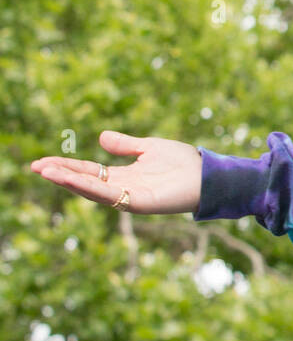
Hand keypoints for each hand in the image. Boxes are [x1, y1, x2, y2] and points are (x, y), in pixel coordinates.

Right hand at [30, 130, 202, 214]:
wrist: (207, 174)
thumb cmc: (183, 162)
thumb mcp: (148, 147)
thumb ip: (125, 144)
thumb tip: (100, 136)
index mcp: (124, 175)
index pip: (88, 171)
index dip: (67, 167)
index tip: (44, 162)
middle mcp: (123, 188)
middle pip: (85, 181)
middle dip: (61, 174)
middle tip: (36, 167)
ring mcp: (129, 197)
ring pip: (93, 190)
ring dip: (70, 181)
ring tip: (48, 172)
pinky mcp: (139, 204)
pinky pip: (111, 196)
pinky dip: (92, 188)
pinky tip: (75, 180)